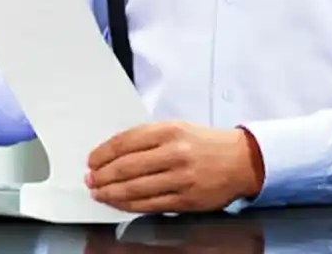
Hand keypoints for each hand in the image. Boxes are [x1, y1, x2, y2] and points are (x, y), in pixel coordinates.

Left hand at [86, 122, 264, 213]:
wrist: (241, 160)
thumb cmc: (204, 143)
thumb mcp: (177, 127)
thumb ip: (147, 138)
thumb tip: (112, 153)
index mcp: (169, 131)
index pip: (125, 141)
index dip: (103, 153)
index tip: (92, 160)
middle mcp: (174, 153)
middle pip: (126, 167)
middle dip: (102, 175)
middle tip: (90, 179)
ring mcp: (181, 178)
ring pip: (136, 188)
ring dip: (111, 193)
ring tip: (98, 193)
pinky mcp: (186, 199)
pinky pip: (150, 204)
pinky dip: (129, 205)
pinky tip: (119, 203)